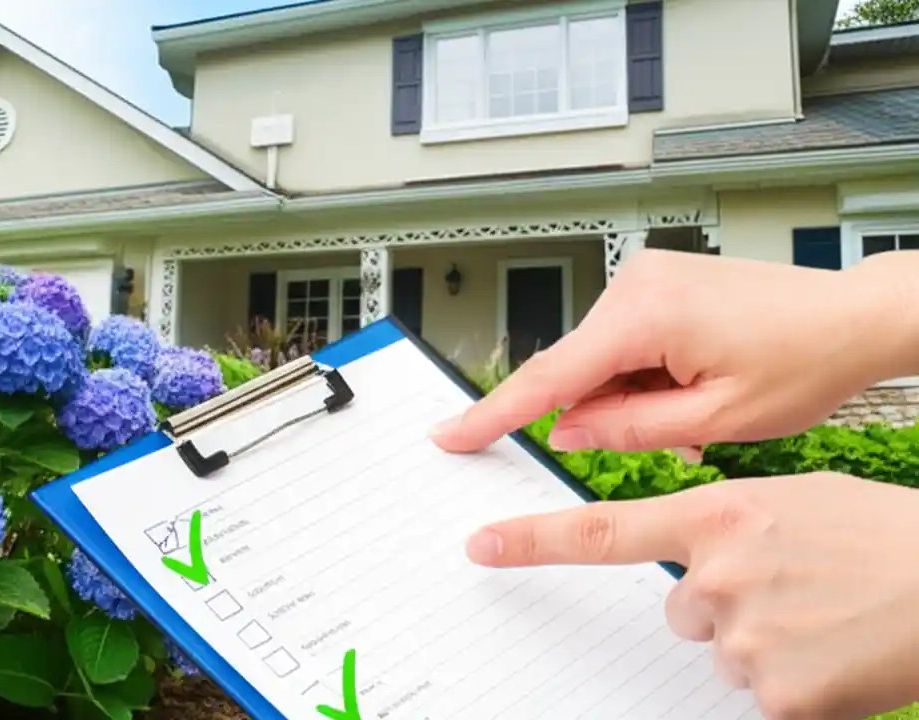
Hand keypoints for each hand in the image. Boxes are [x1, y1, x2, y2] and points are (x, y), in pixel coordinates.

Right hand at [431, 249, 918, 453]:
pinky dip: (641, 371)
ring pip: (601, 358)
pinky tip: (691, 379)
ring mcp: (646, 276)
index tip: (452, 433)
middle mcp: (636, 282)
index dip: (495, 413)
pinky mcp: (657, 281)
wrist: (853, 316)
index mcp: (646, 315)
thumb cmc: (805, 360)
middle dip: (605, 409)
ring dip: (630, 391)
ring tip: (700, 398)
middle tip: (675, 426)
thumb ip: (626, 430)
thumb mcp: (715, 422)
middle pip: (579, 369)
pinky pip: (623, 339)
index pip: (550, 377)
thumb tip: (568, 431)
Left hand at [464, 472, 918, 719]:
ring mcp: (746, 637)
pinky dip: (793, 681)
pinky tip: (834, 653)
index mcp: (719, 516)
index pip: (601, 532)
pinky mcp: (778, 696)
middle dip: (722, 603)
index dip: (532, 541)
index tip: (481, 546)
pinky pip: (760, 693)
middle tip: (790, 586)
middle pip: (678, 609)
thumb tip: (691, 566)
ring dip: (761, 640)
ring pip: (721, 650)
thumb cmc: (880, 535)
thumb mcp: (790, 503)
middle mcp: (719, 575)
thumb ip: (724, 528)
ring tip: (823, 614)